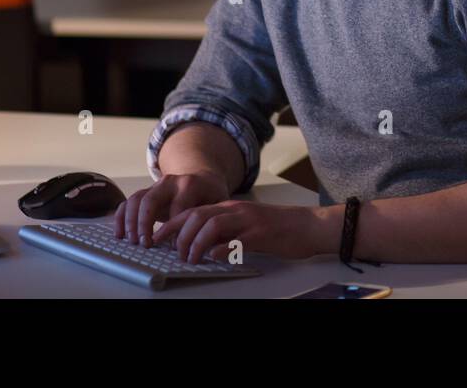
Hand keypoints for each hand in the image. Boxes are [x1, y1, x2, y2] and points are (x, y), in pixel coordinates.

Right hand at [114, 170, 230, 246]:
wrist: (202, 177)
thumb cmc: (210, 195)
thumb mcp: (219, 201)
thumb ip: (213, 218)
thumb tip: (209, 242)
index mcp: (190, 184)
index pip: (177, 208)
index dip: (175, 230)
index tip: (176, 248)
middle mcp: (169, 182)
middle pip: (150, 200)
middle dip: (145, 223)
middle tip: (145, 244)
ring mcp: (155, 186)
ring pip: (136, 199)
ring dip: (130, 221)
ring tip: (132, 241)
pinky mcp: (146, 192)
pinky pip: (128, 202)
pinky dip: (120, 217)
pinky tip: (119, 233)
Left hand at [157, 200, 332, 263]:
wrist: (309, 225)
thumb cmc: (278, 229)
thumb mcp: (245, 226)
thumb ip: (224, 232)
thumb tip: (202, 245)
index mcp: (230, 207)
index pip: (193, 210)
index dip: (172, 223)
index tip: (158, 236)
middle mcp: (235, 210)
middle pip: (197, 215)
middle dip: (179, 234)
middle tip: (174, 253)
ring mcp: (248, 221)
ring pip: (212, 225)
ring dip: (196, 243)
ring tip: (191, 259)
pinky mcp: (260, 234)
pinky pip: (236, 240)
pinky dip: (221, 249)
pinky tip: (215, 258)